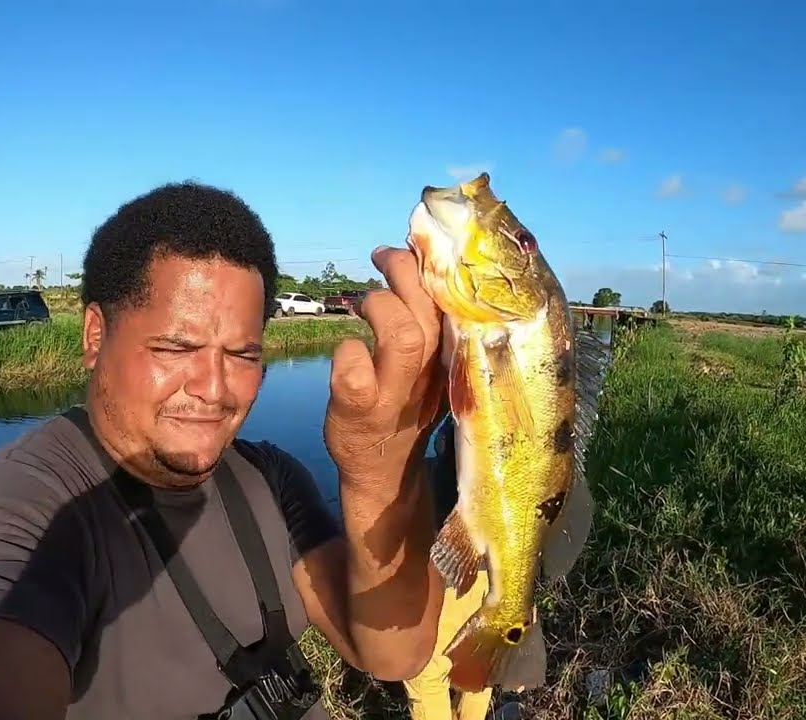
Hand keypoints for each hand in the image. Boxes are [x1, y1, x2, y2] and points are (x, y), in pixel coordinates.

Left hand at [324, 246, 445, 485]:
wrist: (385, 470)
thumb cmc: (405, 404)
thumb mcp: (429, 366)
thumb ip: (430, 322)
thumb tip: (419, 259)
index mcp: (449, 360)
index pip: (457, 305)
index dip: (440, 269)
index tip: (420, 246)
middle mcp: (427, 376)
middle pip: (427, 317)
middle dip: (404, 275)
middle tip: (383, 258)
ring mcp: (392, 395)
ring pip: (402, 339)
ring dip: (380, 308)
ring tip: (367, 303)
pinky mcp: (357, 410)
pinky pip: (353, 368)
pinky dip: (348, 349)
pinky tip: (349, 350)